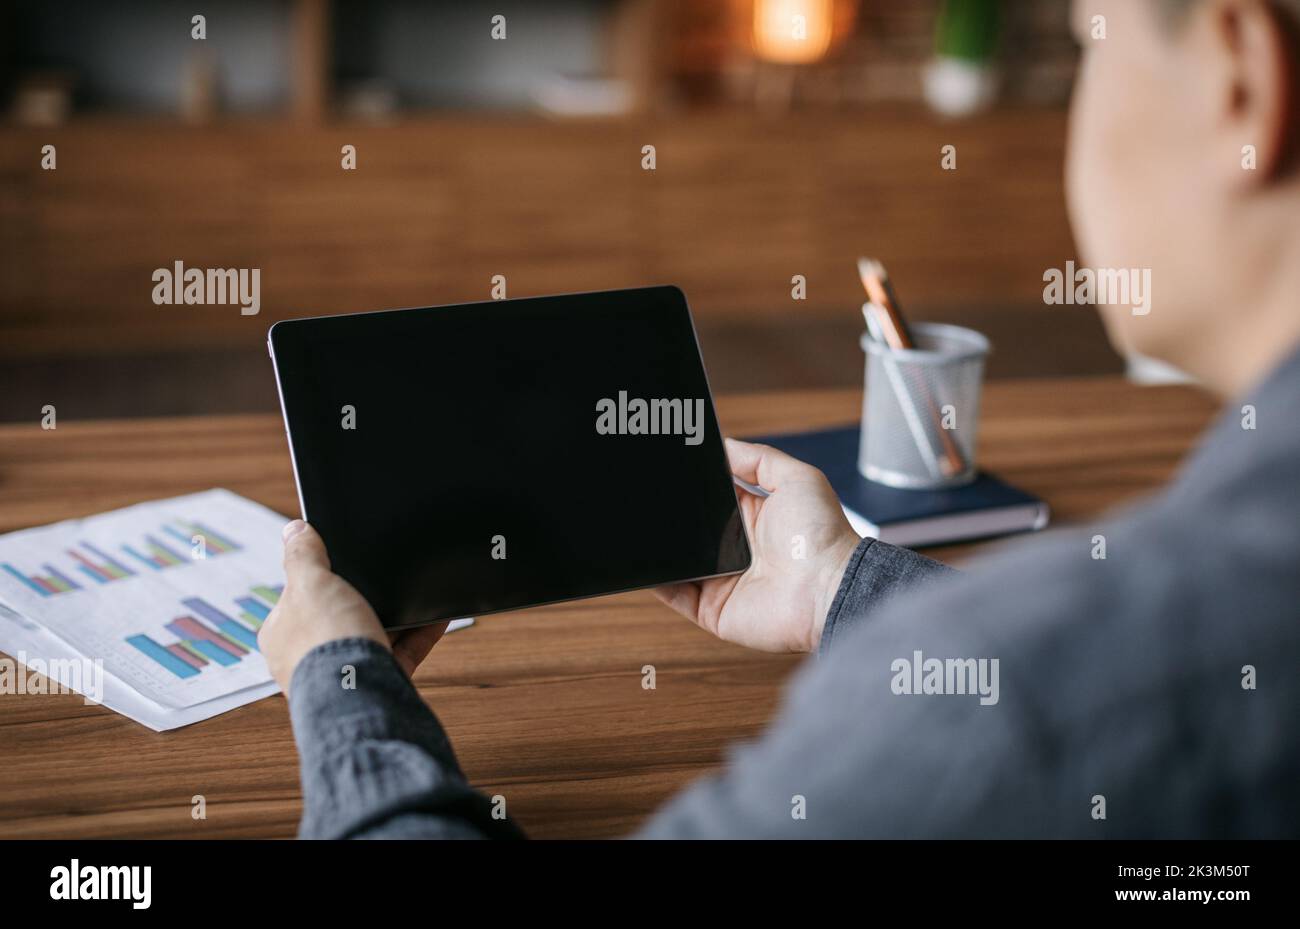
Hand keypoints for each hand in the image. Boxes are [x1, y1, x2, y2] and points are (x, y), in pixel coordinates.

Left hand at [258, 520, 448, 694]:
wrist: (360, 696)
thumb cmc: (325, 642)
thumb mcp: (310, 583)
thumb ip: (303, 554)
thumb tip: (293, 529)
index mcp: (283, 633)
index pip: (300, 595)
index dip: (323, 575)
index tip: (346, 560)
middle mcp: (308, 657)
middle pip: (341, 614)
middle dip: (365, 597)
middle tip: (384, 576)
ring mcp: (344, 672)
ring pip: (375, 633)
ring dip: (397, 615)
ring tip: (416, 591)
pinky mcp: (378, 682)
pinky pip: (403, 651)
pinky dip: (421, 632)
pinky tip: (437, 614)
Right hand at [654, 438, 860, 652]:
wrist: (829, 590)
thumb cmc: (823, 537)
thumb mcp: (798, 478)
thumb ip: (760, 459)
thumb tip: (725, 445)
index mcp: (752, 518)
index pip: (710, 499)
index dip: (690, 486)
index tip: (667, 470)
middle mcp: (735, 549)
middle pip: (690, 530)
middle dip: (669, 516)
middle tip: (647, 497)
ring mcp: (722, 580)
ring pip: (678, 562)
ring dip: (660, 547)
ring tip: (636, 526)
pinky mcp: (713, 609)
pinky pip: (676, 595)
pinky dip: (657, 582)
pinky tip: (642, 563)